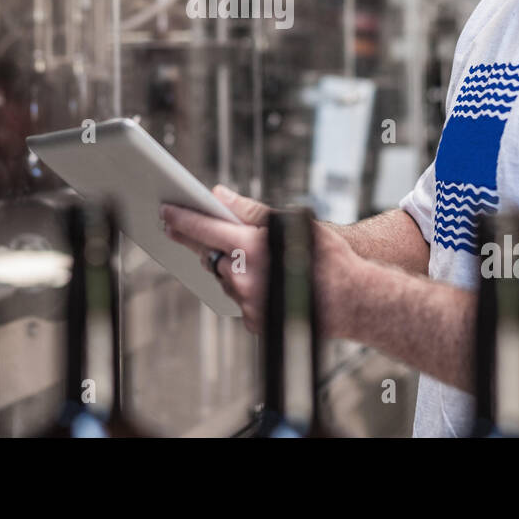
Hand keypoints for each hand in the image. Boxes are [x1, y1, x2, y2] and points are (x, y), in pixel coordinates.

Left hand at [160, 187, 359, 337]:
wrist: (354, 301)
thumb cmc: (327, 256)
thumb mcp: (292, 222)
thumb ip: (251, 210)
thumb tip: (219, 195)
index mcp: (251, 248)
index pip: (203, 229)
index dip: (180, 218)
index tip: (164, 211)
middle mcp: (244, 278)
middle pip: (207, 255)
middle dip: (197, 241)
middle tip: (178, 227)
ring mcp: (248, 304)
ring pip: (223, 278)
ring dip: (226, 265)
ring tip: (239, 252)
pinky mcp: (255, 323)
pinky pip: (239, 299)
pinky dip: (244, 287)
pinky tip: (263, 279)